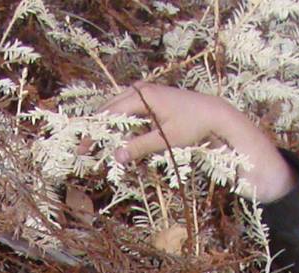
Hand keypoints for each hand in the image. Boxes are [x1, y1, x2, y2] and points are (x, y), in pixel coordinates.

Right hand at [99, 84, 294, 201]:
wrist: (215, 114)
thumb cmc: (193, 125)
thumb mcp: (165, 139)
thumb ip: (138, 147)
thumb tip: (115, 156)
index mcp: (141, 96)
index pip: (109, 115)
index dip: (94, 133)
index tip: (83, 149)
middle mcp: (140, 89)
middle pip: (109, 110)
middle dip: (97, 131)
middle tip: (85, 150)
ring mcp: (145, 92)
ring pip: (117, 111)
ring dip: (109, 129)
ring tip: (99, 147)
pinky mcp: (150, 99)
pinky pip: (129, 111)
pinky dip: (122, 126)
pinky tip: (119, 141)